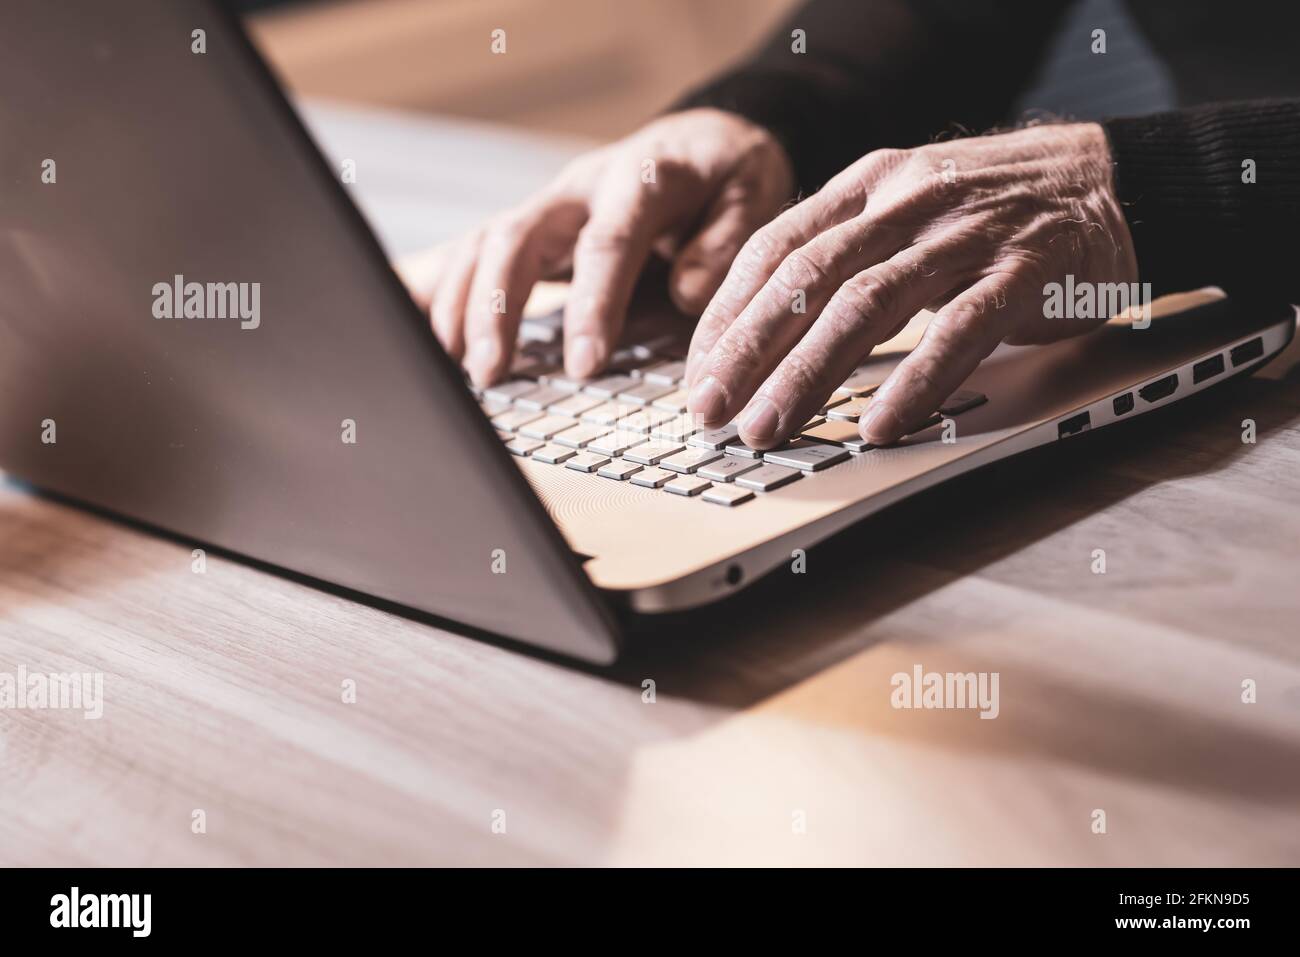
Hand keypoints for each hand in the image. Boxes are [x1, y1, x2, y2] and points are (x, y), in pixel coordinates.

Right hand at [414, 108, 793, 385]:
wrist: (701, 143)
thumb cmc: (727, 178)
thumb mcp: (753, 194)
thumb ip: (725, 241)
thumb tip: (685, 292)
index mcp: (641, 178)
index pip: (607, 241)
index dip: (592, 304)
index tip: (584, 366)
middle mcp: (580, 188)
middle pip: (518, 236)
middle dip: (497, 306)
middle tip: (490, 372)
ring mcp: (548, 207)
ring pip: (485, 244)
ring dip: (463, 306)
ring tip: (462, 369)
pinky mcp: (531, 229)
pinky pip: (477, 255)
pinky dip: (451, 295)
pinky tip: (441, 342)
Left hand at [684, 123, 1137, 447]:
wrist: (1107, 177)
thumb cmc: (988, 211)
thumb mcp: (902, 209)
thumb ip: (842, 254)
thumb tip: (761, 331)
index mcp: (867, 185)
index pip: (774, 248)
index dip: (727, 314)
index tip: (696, 374)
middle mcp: (907, 201)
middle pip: (807, 277)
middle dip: (748, 350)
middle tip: (709, 412)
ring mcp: (966, 234)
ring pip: (869, 303)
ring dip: (808, 374)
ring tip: (768, 428)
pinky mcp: (1025, 270)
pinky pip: (961, 330)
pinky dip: (916, 380)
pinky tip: (880, 425)